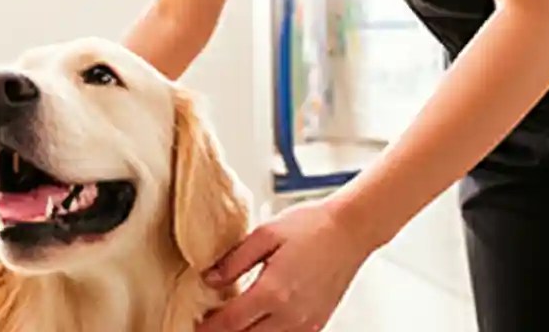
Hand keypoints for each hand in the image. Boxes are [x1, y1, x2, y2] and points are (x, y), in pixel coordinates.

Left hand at [196, 195, 377, 331]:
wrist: (351, 230)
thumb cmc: (313, 226)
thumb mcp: (265, 234)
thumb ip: (233, 260)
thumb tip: (209, 279)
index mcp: (273, 291)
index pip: (230, 324)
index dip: (208, 328)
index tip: (196, 324)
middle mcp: (291, 315)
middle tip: (209, 323)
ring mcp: (306, 323)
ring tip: (233, 320)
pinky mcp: (317, 324)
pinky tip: (259, 320)